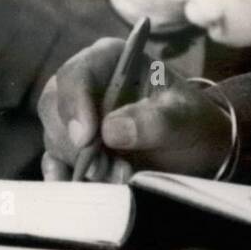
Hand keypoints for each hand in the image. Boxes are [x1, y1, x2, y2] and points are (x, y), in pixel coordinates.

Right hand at [39, 37, 231, 180]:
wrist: (196, 150)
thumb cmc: (190, 121)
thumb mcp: (184, 117)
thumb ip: (155, 120)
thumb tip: (110, 131)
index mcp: (112, 61)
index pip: (76, 74)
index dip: (74, 104)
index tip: (87, 139)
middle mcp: (88, 84)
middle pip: (55, 107)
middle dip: (77, 144)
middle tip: (108, 167)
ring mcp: (78, 117)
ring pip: (55, 138)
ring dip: (81, 165)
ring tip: (120, 176)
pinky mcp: (75, 148)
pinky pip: (54, 161)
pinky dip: (63, 177)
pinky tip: (79, 188)